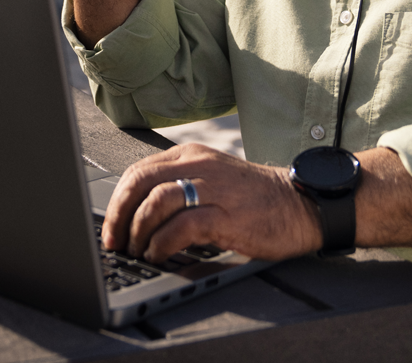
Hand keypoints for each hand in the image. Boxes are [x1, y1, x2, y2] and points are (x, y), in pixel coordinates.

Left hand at [101, 144, 321, 264]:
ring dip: (139, 231)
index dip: (117, 201)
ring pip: (156, 202)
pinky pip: (181, 227)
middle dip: (119, 215)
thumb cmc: (255, 199)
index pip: (138, 171)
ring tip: (138, 251)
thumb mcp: (212, 179)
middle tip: (114, 241)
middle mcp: (198, 166)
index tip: (110, 226)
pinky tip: (159, 255)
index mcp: (190, 155)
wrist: (301, 204)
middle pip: (140, 183)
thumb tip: (137, 215)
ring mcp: (213, 189)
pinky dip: (162, 244)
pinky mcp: (226, 215)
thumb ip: (179, 186)